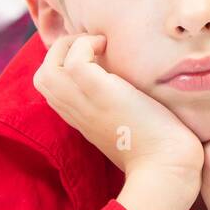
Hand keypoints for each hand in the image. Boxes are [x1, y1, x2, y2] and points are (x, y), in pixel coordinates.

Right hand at [33, 33, 203, 190]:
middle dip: (61, 51)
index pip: (53, 89)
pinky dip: (85, 44)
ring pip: (48, 68)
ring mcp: (84, 103)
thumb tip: (126, 83)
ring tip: (98, 44)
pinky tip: (108, 46)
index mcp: (82, 119)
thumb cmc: (158, 147)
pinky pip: (73, 60)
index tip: (92, 55)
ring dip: (70, 45)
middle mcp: (76, 112)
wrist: (167, 166)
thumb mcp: (129, 122)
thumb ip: (118, 106)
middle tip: (92, 46)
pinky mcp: (99, 93)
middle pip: (42, 77)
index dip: (64, 65)